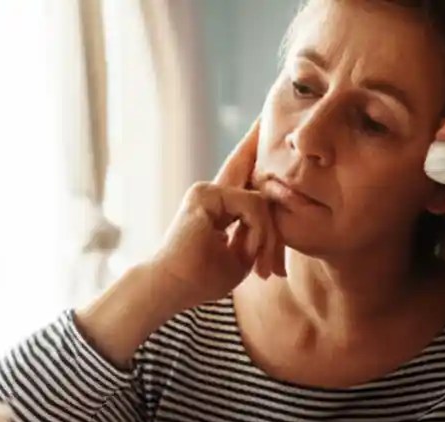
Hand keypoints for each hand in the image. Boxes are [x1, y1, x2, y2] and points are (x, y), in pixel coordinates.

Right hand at [148, 119, 285, 311]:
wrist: (171, 288)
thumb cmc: (202, 279)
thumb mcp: (241, 255)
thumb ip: (257, 232)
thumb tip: (273, 214)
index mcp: (218, 205)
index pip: (242, 173)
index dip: (251, 148)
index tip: (261, 120)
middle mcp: (212, 192)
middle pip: (246, 165)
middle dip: (254, 137)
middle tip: (264, 110)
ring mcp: (207, 190)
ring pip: (260, 200)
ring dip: (268, 237)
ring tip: (261, 266)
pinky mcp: (205, 194)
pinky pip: (252, 205)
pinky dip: (258, 233)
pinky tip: (248, 253)